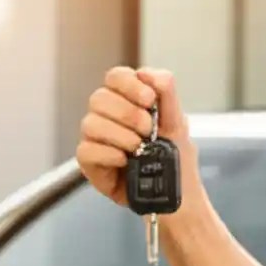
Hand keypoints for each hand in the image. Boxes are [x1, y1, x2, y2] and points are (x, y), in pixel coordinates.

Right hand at [76, 66, 196, 207]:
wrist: (176, 193)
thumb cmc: (175, 157)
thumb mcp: (178, 122)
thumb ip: (166, 93)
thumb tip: (147, 73)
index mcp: (128, 100)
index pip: (115, 77)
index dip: (129, 84)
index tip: (148, 99)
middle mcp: (108, 116)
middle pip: (100, 98)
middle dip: (128, 113)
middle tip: (148, 129)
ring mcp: (96, 138)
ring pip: (91, 123)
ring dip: (120, 135)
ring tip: (139, 147)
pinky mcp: (90, 162)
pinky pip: (87, 150)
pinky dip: (109, 154)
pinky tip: (125, 160)